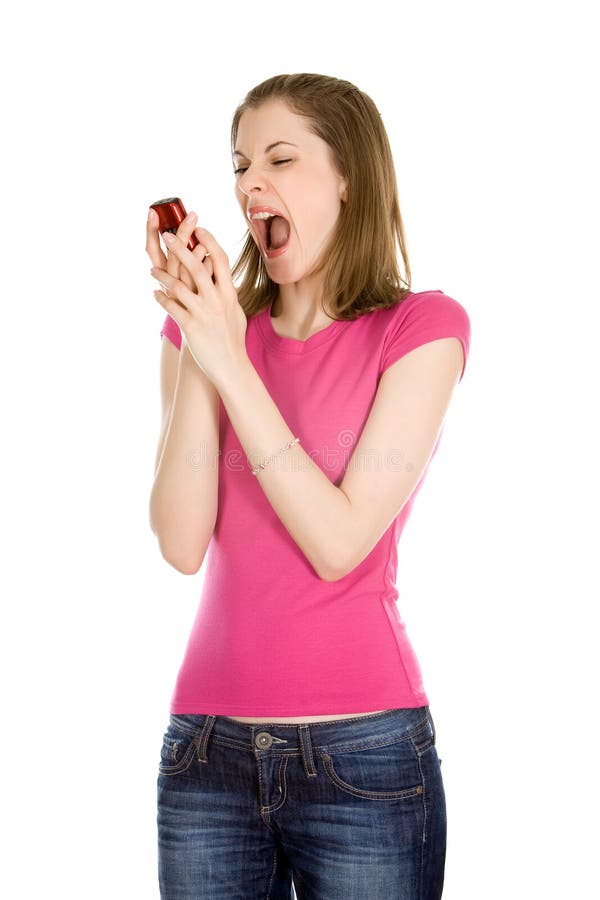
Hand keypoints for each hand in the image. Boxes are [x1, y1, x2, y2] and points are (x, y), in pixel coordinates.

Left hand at [149, 226, 248, 388]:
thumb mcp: (235, 311)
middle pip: (197, 266)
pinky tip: (154, 294)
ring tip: (152, 270)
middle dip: (180, 248)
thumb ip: (226, 292)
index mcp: (229, 294)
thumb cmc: (232, 339)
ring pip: (179, 286)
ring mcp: (203, 313)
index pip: (221, 259)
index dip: (209, 241)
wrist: (231, 366)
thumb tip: (221, 276)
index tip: (198, 229)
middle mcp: (217, 300)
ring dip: (162, 275)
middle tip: (166, 234)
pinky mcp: (191, 327)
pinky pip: (171, 307)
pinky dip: (161, 298)